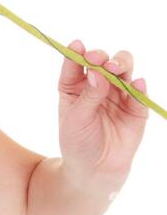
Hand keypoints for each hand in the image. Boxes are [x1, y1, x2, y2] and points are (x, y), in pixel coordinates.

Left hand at [57, 38, 147, 185]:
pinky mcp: (136, 107)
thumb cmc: (78, 143)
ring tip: (114, 68)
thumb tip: (98, 72)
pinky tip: (135, 84)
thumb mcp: (76, 120)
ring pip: (124, 70)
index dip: (76, 53)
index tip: (76, 45)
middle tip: (98, 60)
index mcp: (75, 87)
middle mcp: (97, 86)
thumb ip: (88, 96)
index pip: (76, 65)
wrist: (95, 170)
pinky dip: (139, 86)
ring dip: (121, 65)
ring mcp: (118, 94)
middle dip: (102, 57)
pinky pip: (140, 92)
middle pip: (104, 62)